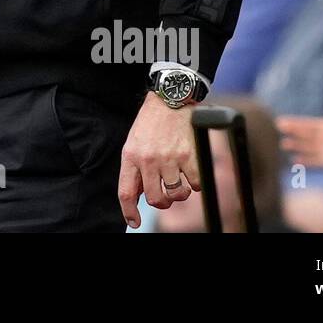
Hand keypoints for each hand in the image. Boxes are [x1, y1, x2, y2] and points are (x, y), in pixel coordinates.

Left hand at [117, 92, 199, 228]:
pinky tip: (192, 173)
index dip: (129, 212)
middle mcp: (148, 160)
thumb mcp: (134, 143)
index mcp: (131, 157)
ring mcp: (169, 159)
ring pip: (176, 194)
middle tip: (166, 195)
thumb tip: (139, 195)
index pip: (126, 192)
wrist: (170, 100)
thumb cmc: (151, 123)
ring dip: (180, 194)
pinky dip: (196, 183)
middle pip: (155, 199)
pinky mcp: (189, 156)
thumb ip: (135, 168)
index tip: (134, 222)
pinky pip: (195, 184)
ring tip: (180, 183)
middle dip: (162, 202)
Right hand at [277, 75, 322, 177]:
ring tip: (284, 144)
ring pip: (308, 148)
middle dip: (292, 131)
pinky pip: (316, 162)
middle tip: (278, 127)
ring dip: (296, 146)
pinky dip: (306, 161)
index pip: (308, 124)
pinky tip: (295, 161)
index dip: (295, 122)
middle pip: (305, 135)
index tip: (282, 120)